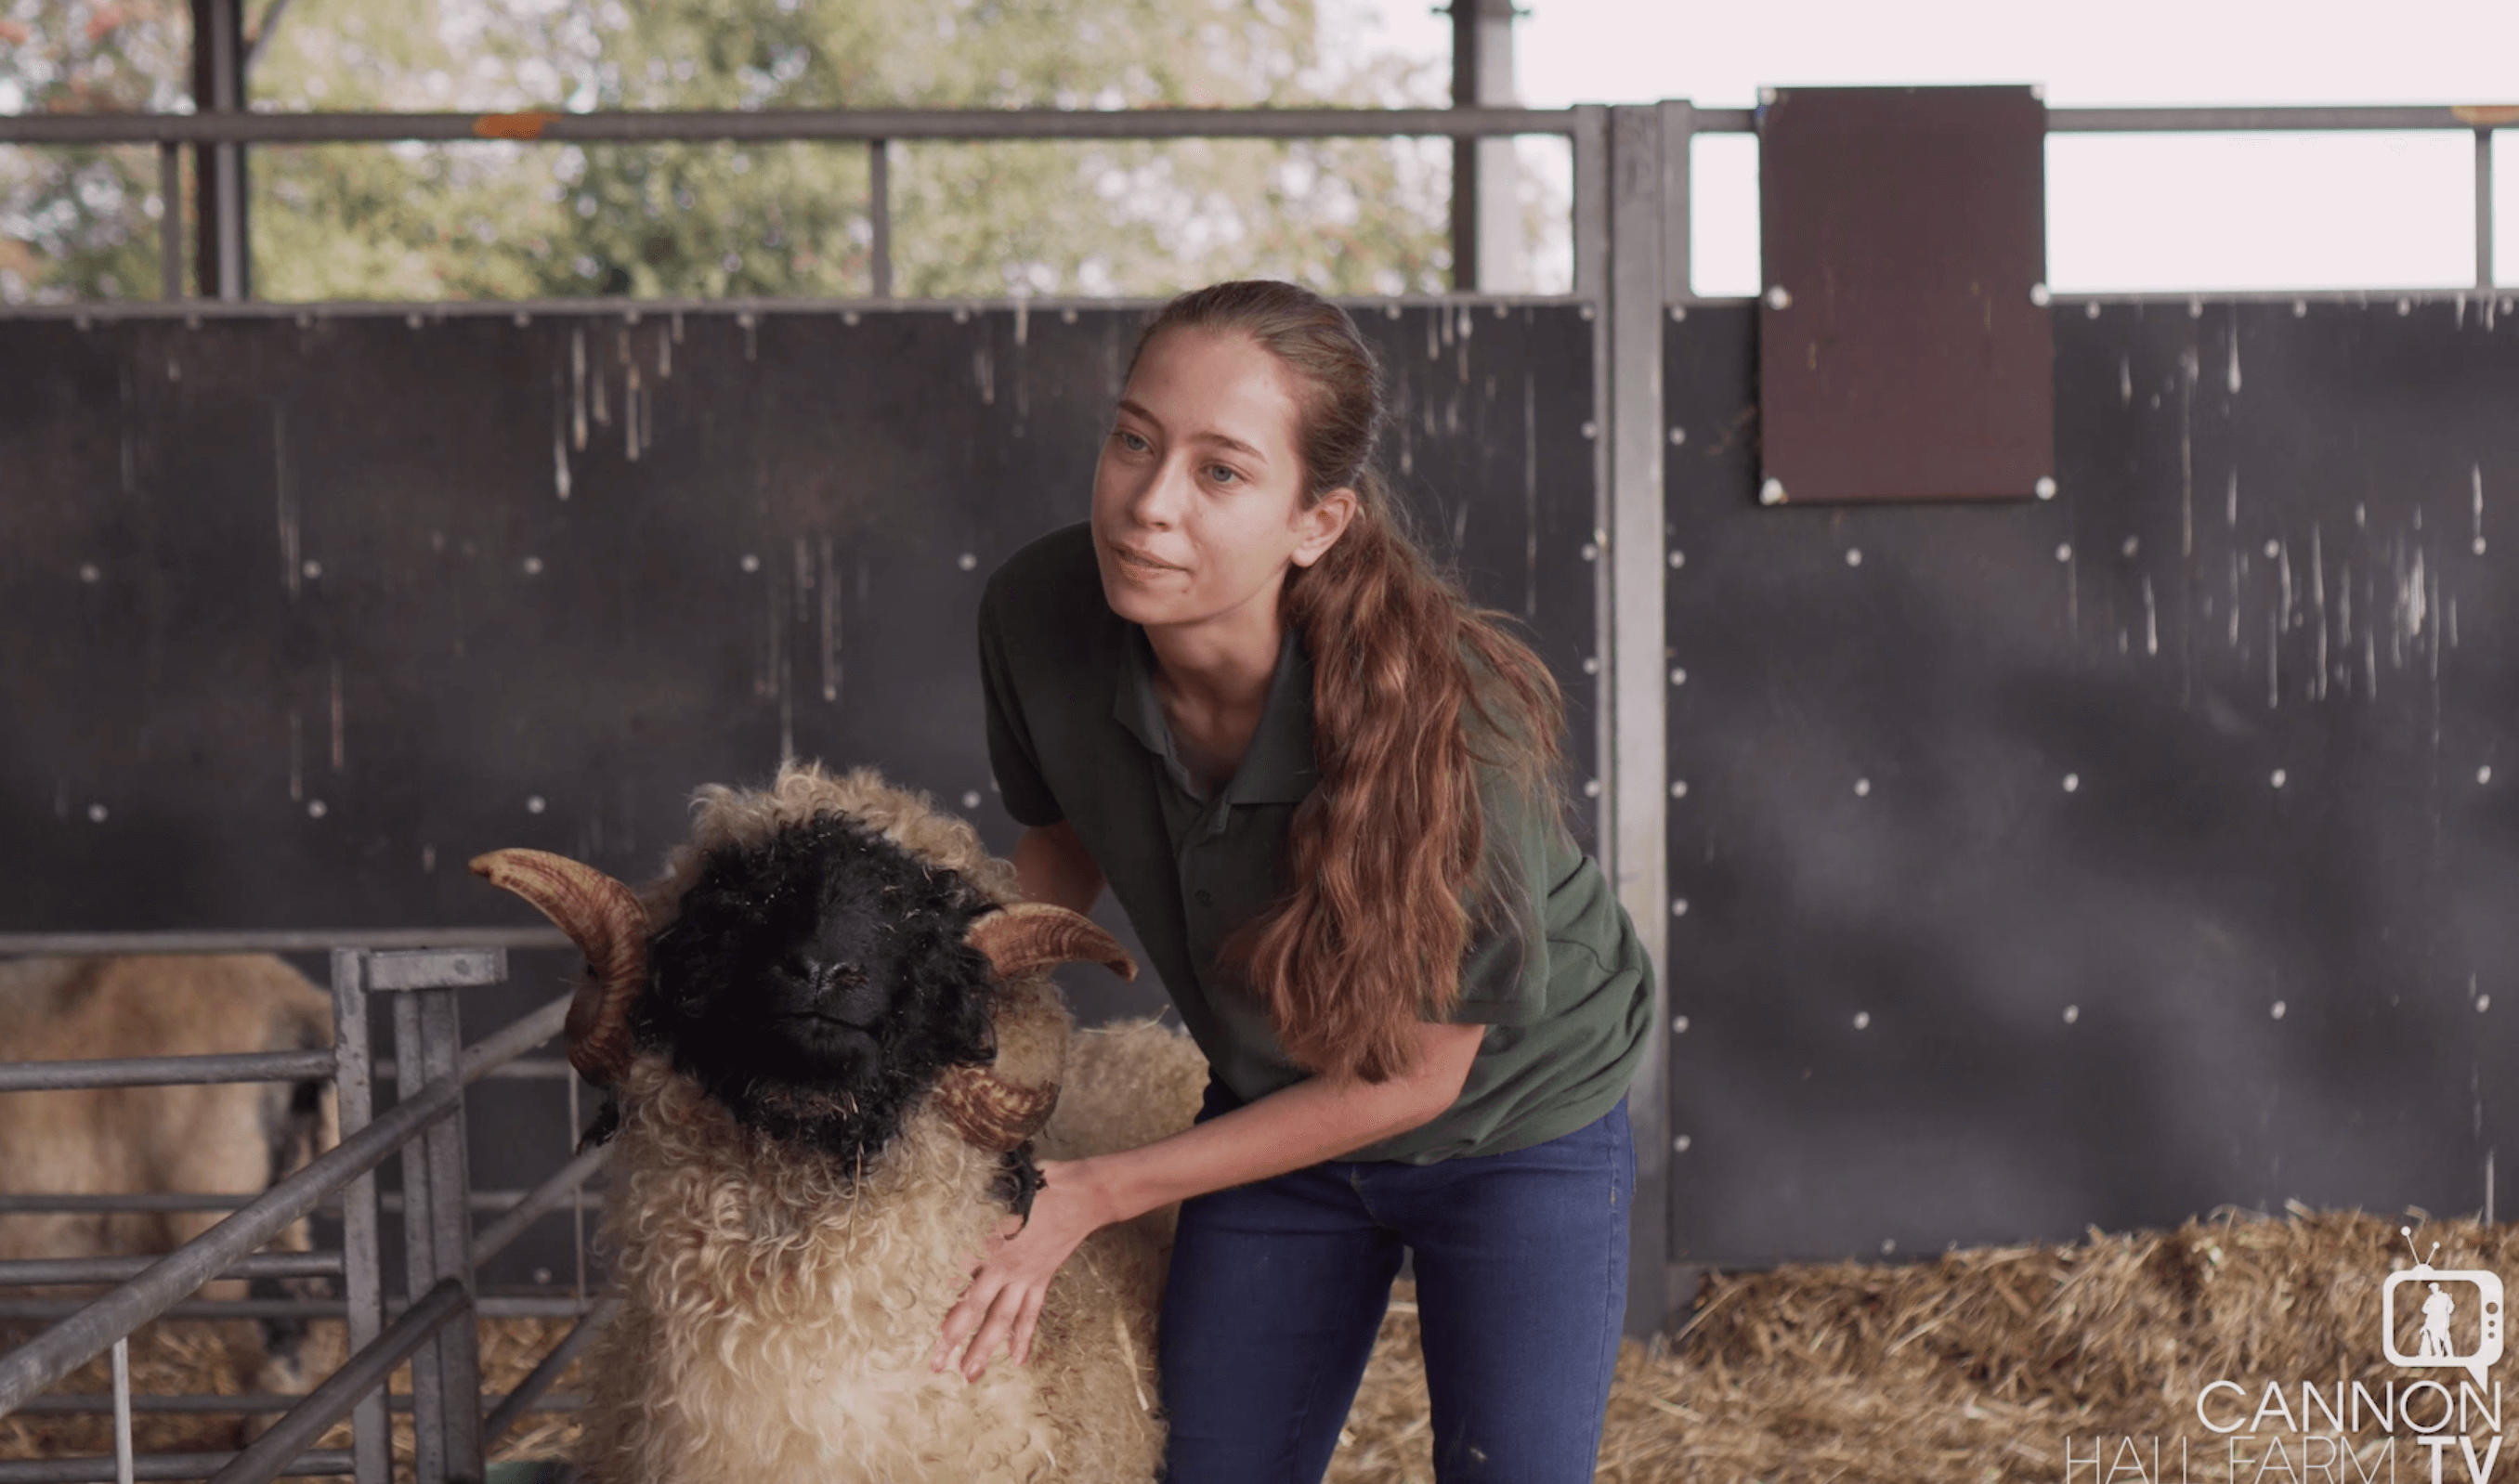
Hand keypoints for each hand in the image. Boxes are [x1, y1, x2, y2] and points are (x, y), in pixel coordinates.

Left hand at [932, 1157, 1106, 1380]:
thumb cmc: (1041, 1184)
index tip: (931, 1324)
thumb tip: (955, 1209)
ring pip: (1002, 1319)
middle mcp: (1008, 1266)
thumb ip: (981, 1206)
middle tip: (935, 1365)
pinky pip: (1030, 1313)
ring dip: (985, 1348)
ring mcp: (1027, 1276)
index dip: (946, 1298)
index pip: (962, 1275)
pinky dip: (1023, 1336)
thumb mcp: (1006, 1190)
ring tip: (969, 1376)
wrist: (1084, 1194)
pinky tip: (1017, 1360)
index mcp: (996, 1242)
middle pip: (977, 1308)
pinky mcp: (1042, 1279)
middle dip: (955, 1337)